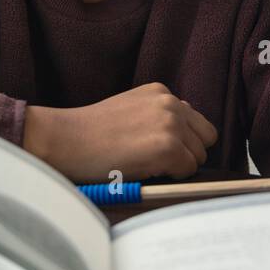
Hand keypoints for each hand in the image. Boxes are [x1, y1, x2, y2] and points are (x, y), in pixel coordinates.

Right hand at [22, 82, 217, 183]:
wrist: (64, 139)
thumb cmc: (91, 132)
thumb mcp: (129, 109)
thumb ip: (158, 114)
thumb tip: (186, 128)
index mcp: (160, 92)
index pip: (195, 121)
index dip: (182, 140)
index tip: (161, 150)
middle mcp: (170, 103)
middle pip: (205, 138)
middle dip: (187, 153)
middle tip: (154, 161)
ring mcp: (170, 124)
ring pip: (198, 157)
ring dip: (178, 166)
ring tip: (145, 165)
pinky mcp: (168, 147)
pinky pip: (187, 171)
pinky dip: (170, 177)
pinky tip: (144, 171)